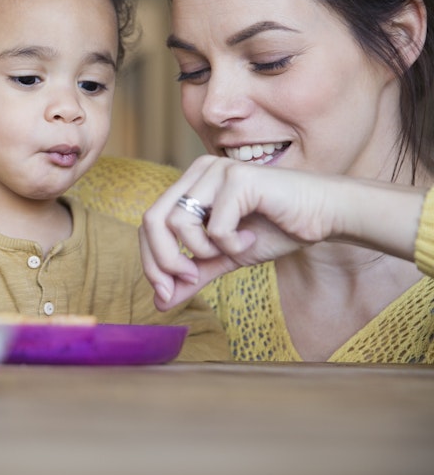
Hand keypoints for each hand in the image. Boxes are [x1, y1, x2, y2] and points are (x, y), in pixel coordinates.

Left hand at [139, 156, 345, 308]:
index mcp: (190, 185)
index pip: (149, 223)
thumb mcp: (225, 257)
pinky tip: (252, 238)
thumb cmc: (277, 230)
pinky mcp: (238, 178)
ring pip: (179, 223)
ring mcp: (217, 171)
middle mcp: (198, 172)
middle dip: (164, 261)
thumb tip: (160, 303)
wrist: (325, 216)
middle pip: (152, 221)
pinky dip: (231, 244)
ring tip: (234, 249)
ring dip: (204, 250)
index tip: (166, 293)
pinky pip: (215, 226)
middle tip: (190, 279)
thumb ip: (193, 274)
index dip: (151, 261)